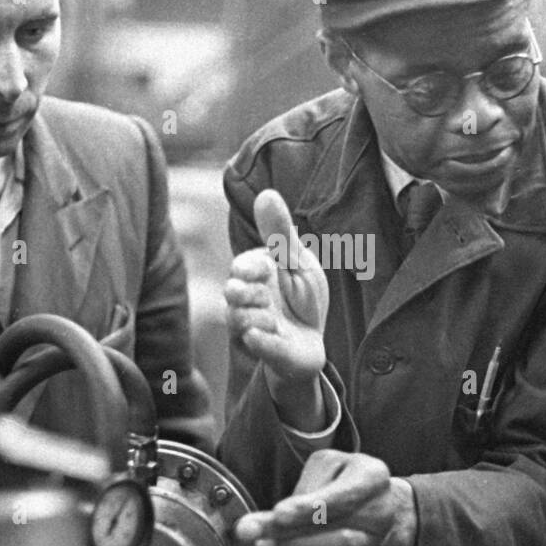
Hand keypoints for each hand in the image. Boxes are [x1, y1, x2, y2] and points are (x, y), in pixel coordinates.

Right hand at [225, 189, 328, 389]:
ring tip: (277, 320)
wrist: (313, 340)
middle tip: (269, 298)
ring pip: (241, 319)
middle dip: (251, 293)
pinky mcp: (264, 353)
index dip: (249, 268)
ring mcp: (250, 328)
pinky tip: (268, 332)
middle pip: (232, 293)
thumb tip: (266, 193)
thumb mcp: (297, 261)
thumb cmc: (302, 297)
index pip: (239, 267)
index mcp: (252, 276)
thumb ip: (280, 232)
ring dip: (263, 317)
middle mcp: (244, 302)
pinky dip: (263, 340)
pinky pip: (256, 344)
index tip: (265, 269)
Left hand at [235, 450, 417, 545]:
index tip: (279, 513)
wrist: (376, 502)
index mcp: (373, 478)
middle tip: (257, 536)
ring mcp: (373, 542)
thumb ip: (307, 487)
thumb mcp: (327, 464)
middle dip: (295, 538)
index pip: (343, 497)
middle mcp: (380, 514)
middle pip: (341, 535)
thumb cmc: (343, 477)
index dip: (310, 508)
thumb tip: (278, 518)